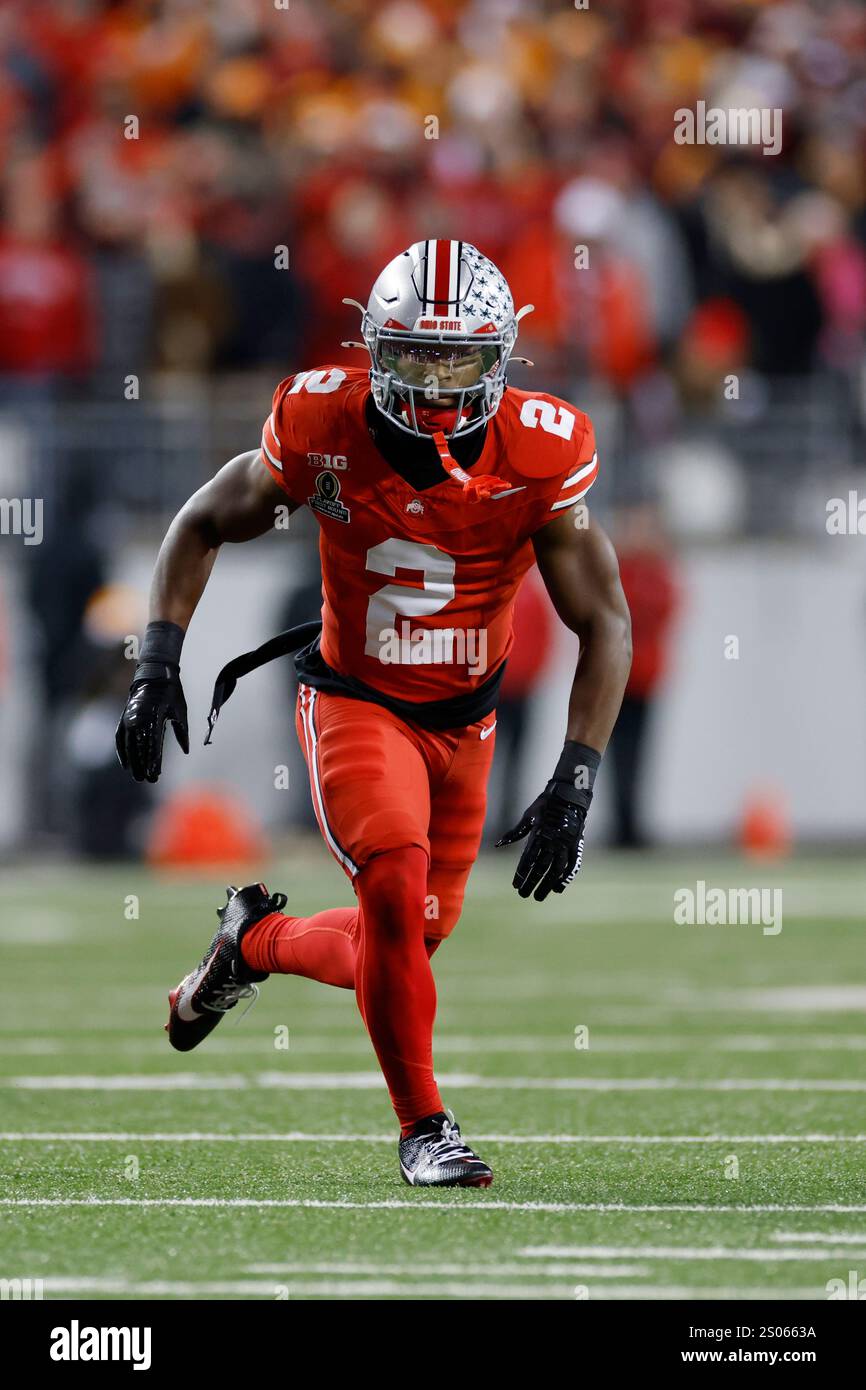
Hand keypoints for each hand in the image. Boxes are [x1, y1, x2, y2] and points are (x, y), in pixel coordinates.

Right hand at [115, 671, 188, 782]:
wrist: (154, 674)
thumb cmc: (171, 693)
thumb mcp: (180, 711)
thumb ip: (182, 732)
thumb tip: (185, 751)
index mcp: (155, 717)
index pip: (153, 744)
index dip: (154, 761)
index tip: (156, 774)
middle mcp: (139, 719)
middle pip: (140, 748)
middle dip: (144, 765)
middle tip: (148, 780)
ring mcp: (129, 718)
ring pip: (129, 745)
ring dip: (133, 762)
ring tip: (138, 777)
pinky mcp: (124, 718)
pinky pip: (120, 738)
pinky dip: (122, 751)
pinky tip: (126, 764)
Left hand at [496, 786, 586, 900]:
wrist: (568, 794)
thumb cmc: (545, 805)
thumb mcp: (528, 817)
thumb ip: (515, 833)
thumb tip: (498, 844)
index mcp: (539, 835)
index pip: (528, 860)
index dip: (521, 874)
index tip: (515, 885)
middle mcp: (552, 842)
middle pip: (541, 868)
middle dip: (531, 883)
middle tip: (523, 895)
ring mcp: (565, 845)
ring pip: (556, 870)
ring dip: (546, 885)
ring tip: (538, 897)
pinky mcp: (576, 845)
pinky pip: (572, 865)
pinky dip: (566, 878)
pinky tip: (558, 889)